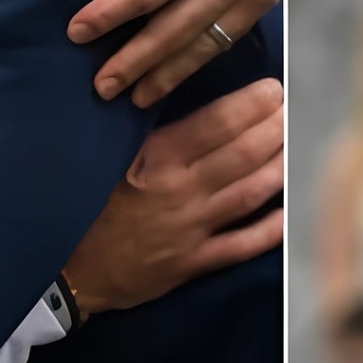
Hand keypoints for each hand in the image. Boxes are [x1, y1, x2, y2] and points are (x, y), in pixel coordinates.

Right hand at [63, 78, 282, 312]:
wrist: (65, 273)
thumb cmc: (82, 206)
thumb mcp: (106, 159)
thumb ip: (143, 132)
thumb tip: (167, 91)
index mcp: (155, 159)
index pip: (213, 125)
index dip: (249, 105)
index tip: (274, 89)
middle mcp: (180, 191)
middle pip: (241, 154)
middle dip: (274, 128)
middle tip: (295, 109)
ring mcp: (191, 229)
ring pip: (249, 193)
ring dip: (279, 167)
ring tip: (298, 144)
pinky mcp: (194, 263)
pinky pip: (242, 245)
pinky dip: (271, 229)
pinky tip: (291, 210)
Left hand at [72, 0, 281, 106]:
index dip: (110, 14)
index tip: (76, 33)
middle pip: (174, 30)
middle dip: (135, 62)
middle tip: (100, 87)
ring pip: (203, 46)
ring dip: (167, 75)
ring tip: (133, 99)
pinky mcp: (264, 1)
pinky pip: (226, 41)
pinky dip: (196, 63)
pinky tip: (171, 78)